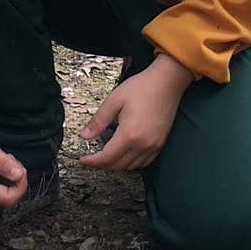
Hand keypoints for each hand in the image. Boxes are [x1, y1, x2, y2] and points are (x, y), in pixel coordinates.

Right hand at [0, 122, 26, 205]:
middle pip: (8, 195)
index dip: (21, 185)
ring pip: (4, 189)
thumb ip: (2, 163)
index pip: (10, 199)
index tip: (20, 167)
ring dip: (9, 173)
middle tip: (7, 157)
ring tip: (0, 156)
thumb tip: (19, 175)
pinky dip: (2, 172)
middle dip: (15, 177)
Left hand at [79, 52, 193, 171]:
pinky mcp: (160, 143)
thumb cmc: (142, 87)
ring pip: (131, 167)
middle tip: (91, 159)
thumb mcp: (114, 100)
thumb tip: (84, 135)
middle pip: (118, 165)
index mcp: (129, 134)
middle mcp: (143, 144)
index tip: (83, 160)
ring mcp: (153, 145)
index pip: (107, 157)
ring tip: (106, 157)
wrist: (167, 82)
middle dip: (102, 165)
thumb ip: (98, 121)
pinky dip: (131, 163)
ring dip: (116, 165)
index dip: (93, 162)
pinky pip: (144, 162)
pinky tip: (125, 155)